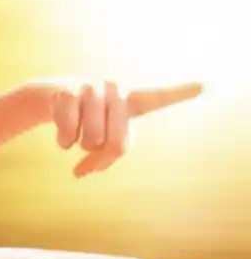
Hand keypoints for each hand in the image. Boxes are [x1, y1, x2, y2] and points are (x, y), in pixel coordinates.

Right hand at [41, 79, 201, 176]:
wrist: (53, 96)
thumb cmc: (89, 119)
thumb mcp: (103, 137)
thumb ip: (104, 157)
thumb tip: (80, 173)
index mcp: (132, 100)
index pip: (157, 98)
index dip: (179, 93)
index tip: (204, 85)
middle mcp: (116, 89)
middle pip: (115, 142)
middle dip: (98, 155)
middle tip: (90, 149)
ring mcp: (91, 88)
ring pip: (90, 139)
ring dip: (79, 145)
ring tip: (77, 133)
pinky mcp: (67, 92)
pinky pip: (69, 132)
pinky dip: (64, 140)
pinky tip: (62, 131)